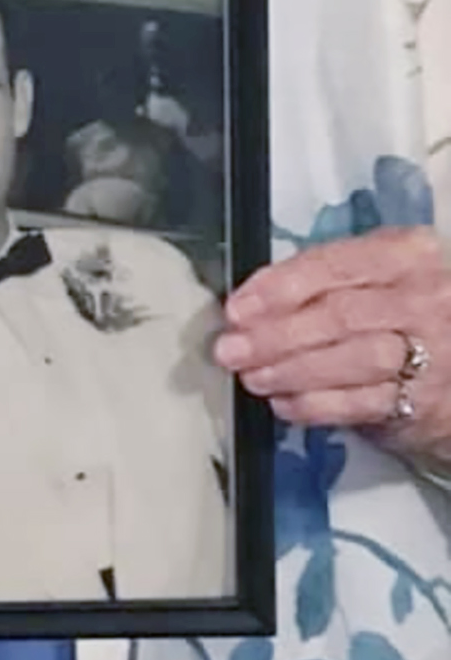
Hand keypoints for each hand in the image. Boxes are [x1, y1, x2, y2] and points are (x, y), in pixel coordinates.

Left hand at [214, 227, 450, 458]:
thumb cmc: (402, 308)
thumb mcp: (375, 275)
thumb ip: (325, 280)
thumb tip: (250, 305)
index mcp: (406, 253)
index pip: (333, 265)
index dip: (279, 287)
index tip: (236, 308)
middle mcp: (424, 300)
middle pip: (339, 316)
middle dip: (276, 335)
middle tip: (230, 349)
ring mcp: (432, 354)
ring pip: (351, 361)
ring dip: (291, 371)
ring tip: (251, 377)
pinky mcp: (426, 404)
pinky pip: (363, 405)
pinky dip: (317, 406)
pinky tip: (284, 404)